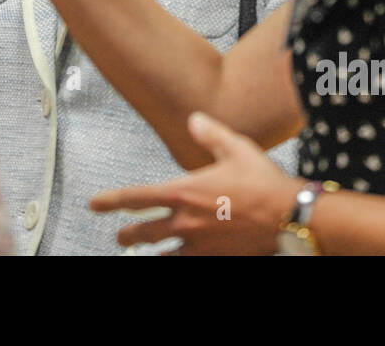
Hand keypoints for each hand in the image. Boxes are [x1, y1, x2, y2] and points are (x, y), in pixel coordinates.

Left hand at [89, 112, 302, 254]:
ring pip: (162, 255)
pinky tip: (175, 260)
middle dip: (127, 235)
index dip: (111, 202)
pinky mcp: (215, 259)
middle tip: (120, 237)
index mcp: (183, 193)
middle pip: (143, 233)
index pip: (136, 198)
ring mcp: (198, 245)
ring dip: (150, 254)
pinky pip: (187, 265)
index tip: (95, 204)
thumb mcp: (236, 148)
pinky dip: (177, 262)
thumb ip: (210, 133)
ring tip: (144, 254)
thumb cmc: (263, 182)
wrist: (289, 216)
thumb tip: (193, 119)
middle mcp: (184, 222)